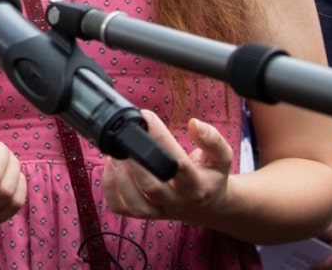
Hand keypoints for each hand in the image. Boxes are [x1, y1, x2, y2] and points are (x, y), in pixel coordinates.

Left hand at [102, 112, 228, 222]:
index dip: (160, 139)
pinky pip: (121, 208)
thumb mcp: (221, 157)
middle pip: (153, 187)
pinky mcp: (145, 215)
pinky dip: (110, 189)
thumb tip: (195, 124)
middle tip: (125, 137)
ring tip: (116, 153)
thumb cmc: (210, 176)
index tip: (146, 117)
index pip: (177, 164)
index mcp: (197, 186)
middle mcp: (178, 202)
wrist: (207, 205)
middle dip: (135, 161)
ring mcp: (160, 211)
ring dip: (120, 176)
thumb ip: (212, 139)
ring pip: (135, 202)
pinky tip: (111, 167)